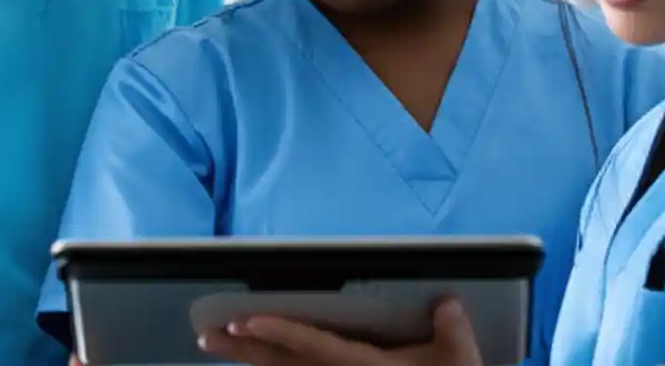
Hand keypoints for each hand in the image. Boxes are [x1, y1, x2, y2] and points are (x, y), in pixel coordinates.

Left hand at [197, 298, 482, 365]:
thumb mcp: (459, 360)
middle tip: (205, 337)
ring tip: (216, 345)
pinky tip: (254, 362)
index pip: (312, 345)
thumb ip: (451, 329)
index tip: (245, 322)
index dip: (278, 332)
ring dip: (248, 361)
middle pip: (280, 365)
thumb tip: (447, 304)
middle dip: (241, 350)